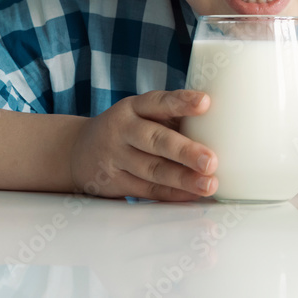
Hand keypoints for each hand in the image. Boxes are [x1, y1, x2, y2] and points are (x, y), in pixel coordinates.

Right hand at [69, 89, 218, 201]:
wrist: (77, 151)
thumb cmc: (128, 128)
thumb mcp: (141, 114)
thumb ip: (172, 118)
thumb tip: (220, 127)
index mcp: (133, 107)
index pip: (158, 102)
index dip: (181, 102)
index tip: (206, 103)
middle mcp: (123, 130)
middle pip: (155, 140)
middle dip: (185, 152)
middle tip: (211, 160)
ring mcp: (116, 158)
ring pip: (152, 170)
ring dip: (183, 180)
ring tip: (209, 184)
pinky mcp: (114, 183)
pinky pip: (147, 190)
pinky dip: (172, 194)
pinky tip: (192, 196)